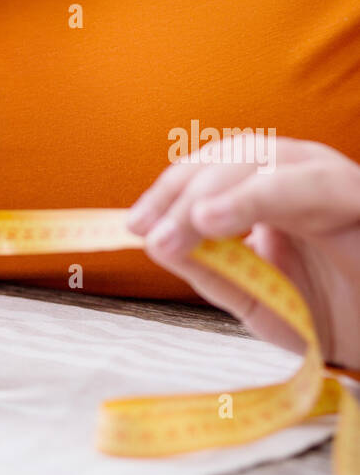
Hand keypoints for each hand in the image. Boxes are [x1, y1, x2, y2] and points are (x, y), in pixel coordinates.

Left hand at [126, 134, 359, 369]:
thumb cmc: (335, 319)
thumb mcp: (258, 300)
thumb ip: (211, 270)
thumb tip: (154, 241)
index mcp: (277, 190)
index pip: (214, 167)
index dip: (171, 190)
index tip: (137, 224)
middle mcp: (305, 174)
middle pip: (234, 156)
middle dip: (185, 193)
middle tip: (152, 234)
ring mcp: (334, 180)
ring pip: (267, 159)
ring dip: (215, 191)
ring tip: (183, 227)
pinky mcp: (358, 198)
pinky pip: (309, 184)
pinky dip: (257, 195)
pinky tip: (216, 219)